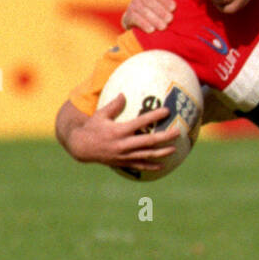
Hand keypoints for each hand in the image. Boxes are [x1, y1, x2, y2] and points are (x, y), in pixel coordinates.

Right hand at [65, 94, 180, 171]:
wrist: (81, 148)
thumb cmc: (91, 128)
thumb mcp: (100, 114)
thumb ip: (113, 105)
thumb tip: (124, 94)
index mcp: (119, 131)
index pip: (141, 122)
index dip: (154, 116)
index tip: (167, 110)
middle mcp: (123, 144)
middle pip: (148, 141)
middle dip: (165, 137)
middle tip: (177, 132)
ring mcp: (124, 155)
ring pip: (147, 155)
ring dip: (162, 152)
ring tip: (174, 148)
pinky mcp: (123, 162)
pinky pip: (139, 165)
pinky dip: (151, 165)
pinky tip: (162, 165)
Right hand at [121, 0, 179, 32]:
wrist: (138, 16)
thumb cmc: (157, 4)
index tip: (174, 7)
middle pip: (150, 2)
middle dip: (161, 11)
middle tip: (170, 19)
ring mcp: (133, 5)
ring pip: (143, 11)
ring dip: (154, 19)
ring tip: (164, 27)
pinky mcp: (128, 15)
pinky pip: (135, 19)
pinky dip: (143, 24)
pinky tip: (151, 30)